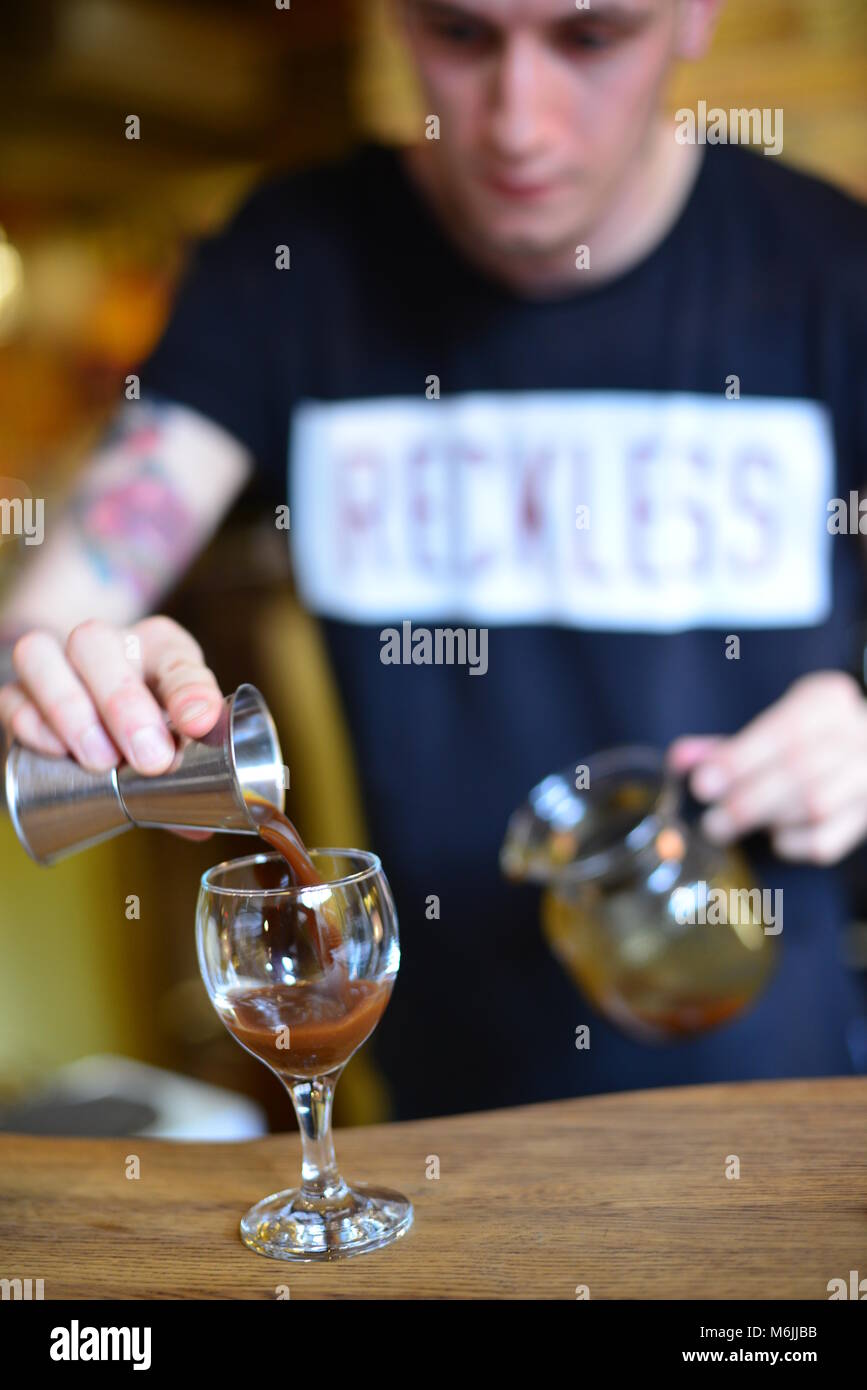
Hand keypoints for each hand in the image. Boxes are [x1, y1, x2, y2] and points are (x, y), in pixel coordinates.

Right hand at [0, 615, 222, 840]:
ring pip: (39, 654)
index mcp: (157, 646)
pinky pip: (12, 697)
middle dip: (122, 702)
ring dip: (70, 710)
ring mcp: (54, 662)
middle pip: (93, 641)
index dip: (188, 690)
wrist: (101, 713)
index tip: (199, 724)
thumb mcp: (183, 734)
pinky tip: (57, 752)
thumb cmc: (151, 721)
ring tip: (100, 761)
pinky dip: (33, 725)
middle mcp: (102, 642)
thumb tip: (200, 818)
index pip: (174, 655)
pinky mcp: (19, 694)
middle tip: (150, 759)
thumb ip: (195, 765)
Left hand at [667, 671, 866, 865]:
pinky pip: (826, 841)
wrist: (861, 749)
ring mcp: (865, 778)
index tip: (702, 783)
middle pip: (800, 771)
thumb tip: (679, 760)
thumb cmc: (806, 738)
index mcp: (828, 701)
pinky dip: (792, 843)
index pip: (785, 732)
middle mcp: (856, 736)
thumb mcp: (770, 726)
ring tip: (726, 825)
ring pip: (815, 807)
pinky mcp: (866, 816)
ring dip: (765, 820)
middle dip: (747, 800)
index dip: (740, 760)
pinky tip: (774, 835)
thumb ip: (728, 745)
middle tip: (711, 822)